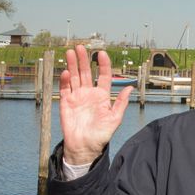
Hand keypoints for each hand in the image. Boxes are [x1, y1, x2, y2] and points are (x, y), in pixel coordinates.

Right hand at [59, 45, 132, 163]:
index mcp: (102, 96)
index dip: (103, 64)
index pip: (102, 76)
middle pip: (86, 73)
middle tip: (80, 47)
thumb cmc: (102, 134)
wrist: (85, 147)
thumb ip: (120, 103)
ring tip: (71, 52)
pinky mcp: (66, 103)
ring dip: (73, 65)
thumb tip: (130, 88)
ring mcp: (77, 97)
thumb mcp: (114, 119)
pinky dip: (65, 81)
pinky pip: (64, 89)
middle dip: (83, 60)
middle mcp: (89, 93)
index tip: (102, 53)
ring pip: (74, 77)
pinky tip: (66, 72)